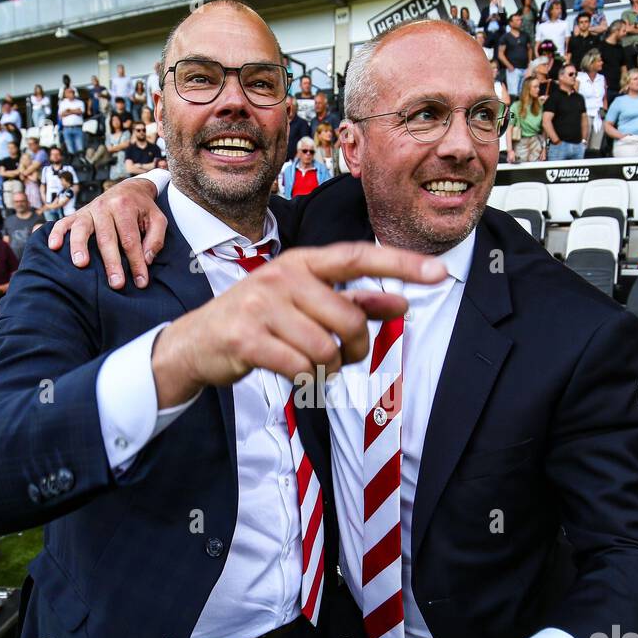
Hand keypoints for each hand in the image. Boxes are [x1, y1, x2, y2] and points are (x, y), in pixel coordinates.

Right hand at [50, 176, 163, 288]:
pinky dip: (56, 233)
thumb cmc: (143, 210)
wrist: (128, 189)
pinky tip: (54, 246)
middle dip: (112, 263)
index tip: (141, 282)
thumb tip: (146, 260)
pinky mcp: (77, 214)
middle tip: (116, 284)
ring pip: (82, 229)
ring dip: (80, 246)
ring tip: (81, 264)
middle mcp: (104, 207)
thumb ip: (155, 239)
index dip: (136, 262)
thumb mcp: (157, 220)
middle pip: (106, 238)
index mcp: (125, 207)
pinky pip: (63, 223)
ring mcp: (88, 210)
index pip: (130, 239)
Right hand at [151, 242, 446, 406]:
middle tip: (343, 359)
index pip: (359, 257)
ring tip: (311, 367)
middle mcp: (283, 277)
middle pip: (348, 319)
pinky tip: (294, 375)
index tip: (440, 272)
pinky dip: (305, 380)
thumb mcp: (305, 304)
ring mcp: (262, 306)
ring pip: (325, 349)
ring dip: (326, 369)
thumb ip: (353, 302)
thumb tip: (400, 302)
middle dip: (354, 349)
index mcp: (301, 262)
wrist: (197, 342)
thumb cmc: (259, 321)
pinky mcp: (246, 337)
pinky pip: (299, 367)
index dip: (402, 265)